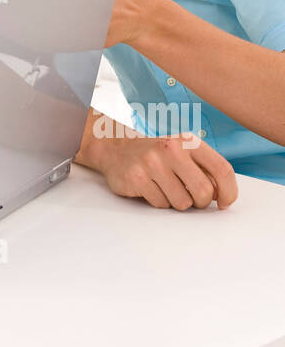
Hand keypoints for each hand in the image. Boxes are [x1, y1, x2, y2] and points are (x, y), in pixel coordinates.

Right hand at [91, 126, 237, 209]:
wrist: (117, 147)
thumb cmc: (158, 155)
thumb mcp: (183, 151)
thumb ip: (205, 169)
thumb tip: (223, 197)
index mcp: (188, 141)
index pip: (222, 169)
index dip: (229, 192)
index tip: (225, 203)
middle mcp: (171, 149)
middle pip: (204, 192)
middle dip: (201, 202)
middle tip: (192, 199)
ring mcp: (152, 163)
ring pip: (182, 203)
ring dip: (178, 203)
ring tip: (167, 189)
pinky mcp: (136, 178)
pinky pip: (160, 205)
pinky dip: (159, 202)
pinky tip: (151, 188)